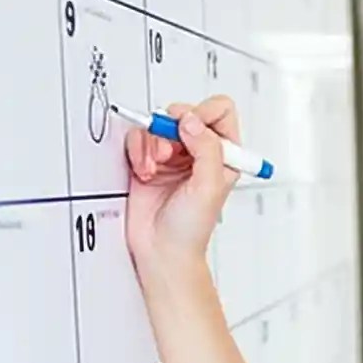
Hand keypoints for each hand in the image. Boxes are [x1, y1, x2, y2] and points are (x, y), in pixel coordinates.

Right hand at [125, 95, 241, 268]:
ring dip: (152, 143)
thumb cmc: (191, 228)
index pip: (220, 112)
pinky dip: (138, 151)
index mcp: (224, 154)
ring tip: (156, 166)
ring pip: (158, 124)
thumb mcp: (210, 186)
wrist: (162, 250)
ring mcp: (173, 155)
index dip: (205, 113)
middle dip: (173, 129)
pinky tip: (145, 171)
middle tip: (170, 151)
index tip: (192, 130)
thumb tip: (192, 120)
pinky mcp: (148, 161)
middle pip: (185, 112)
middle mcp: (199, 152)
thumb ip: (207, 148)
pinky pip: (138, 138)